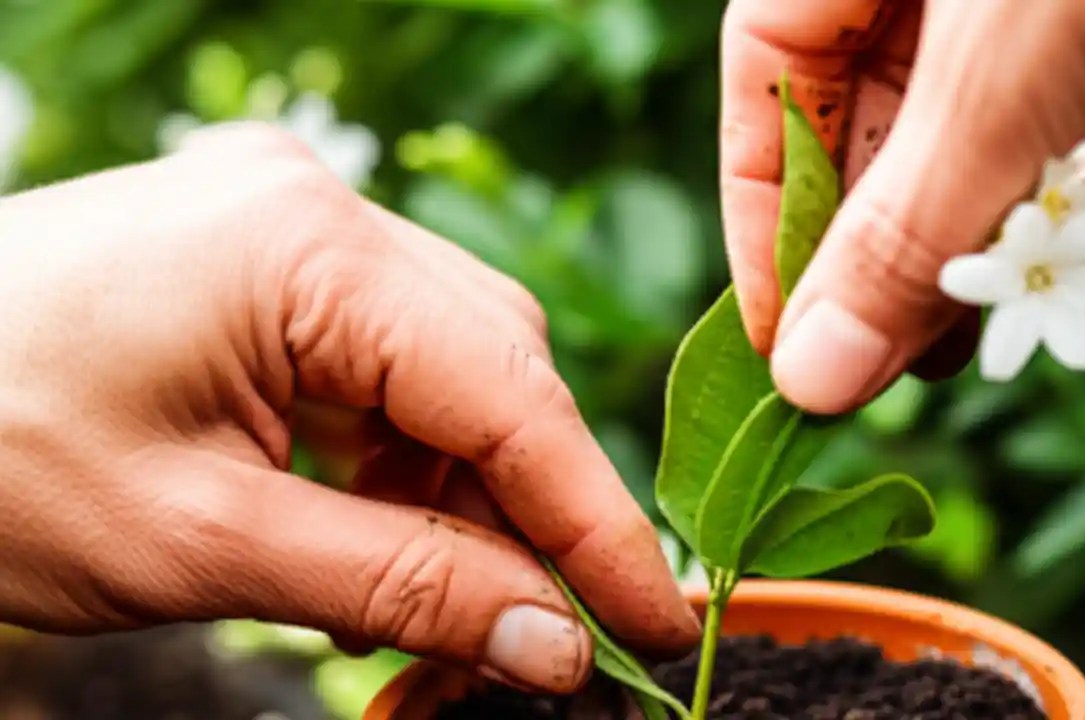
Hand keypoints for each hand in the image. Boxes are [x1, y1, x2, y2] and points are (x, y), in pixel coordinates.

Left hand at [0, 125, 698, 692]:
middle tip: (537, 653)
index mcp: (301, 246)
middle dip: (524, 525)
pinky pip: (392, 379)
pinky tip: (387, 559)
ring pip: (453, 384)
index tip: (655, 625)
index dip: (591, 522)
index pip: (506, 392)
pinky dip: (405, 484)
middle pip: (494, 377)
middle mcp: (319, 212)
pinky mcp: (278, 273)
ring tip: (430, 634)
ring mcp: (298, 233)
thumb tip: (555, 646)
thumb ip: (399, 590)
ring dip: (462, 516)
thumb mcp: (198, 545)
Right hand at [720, 0, 1084, 412]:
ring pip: (997, 115)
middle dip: (939, 238)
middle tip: (956, 343)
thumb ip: (905, 236)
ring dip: (1061, 193)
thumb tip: (813, 381)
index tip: (799, 348)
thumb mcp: (1011, 86)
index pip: (767, 104)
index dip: (774, 234)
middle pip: (884, 127)